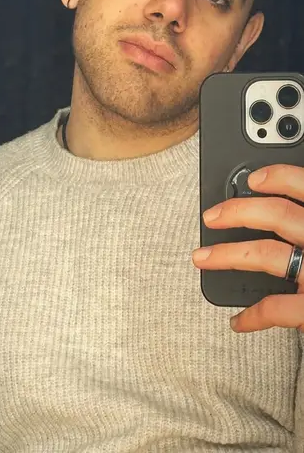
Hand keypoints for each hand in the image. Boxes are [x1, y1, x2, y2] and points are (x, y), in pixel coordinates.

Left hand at [192, 164, 303, 332]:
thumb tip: (294, 205)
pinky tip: (239, 320)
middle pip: (278, 214)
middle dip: (238, 212)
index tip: (255, 178)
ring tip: (202, 257)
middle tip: (212, 216)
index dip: (279, 177)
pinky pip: (276, 309)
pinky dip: (253, 315)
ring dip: (227, 255)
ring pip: (267, 255)